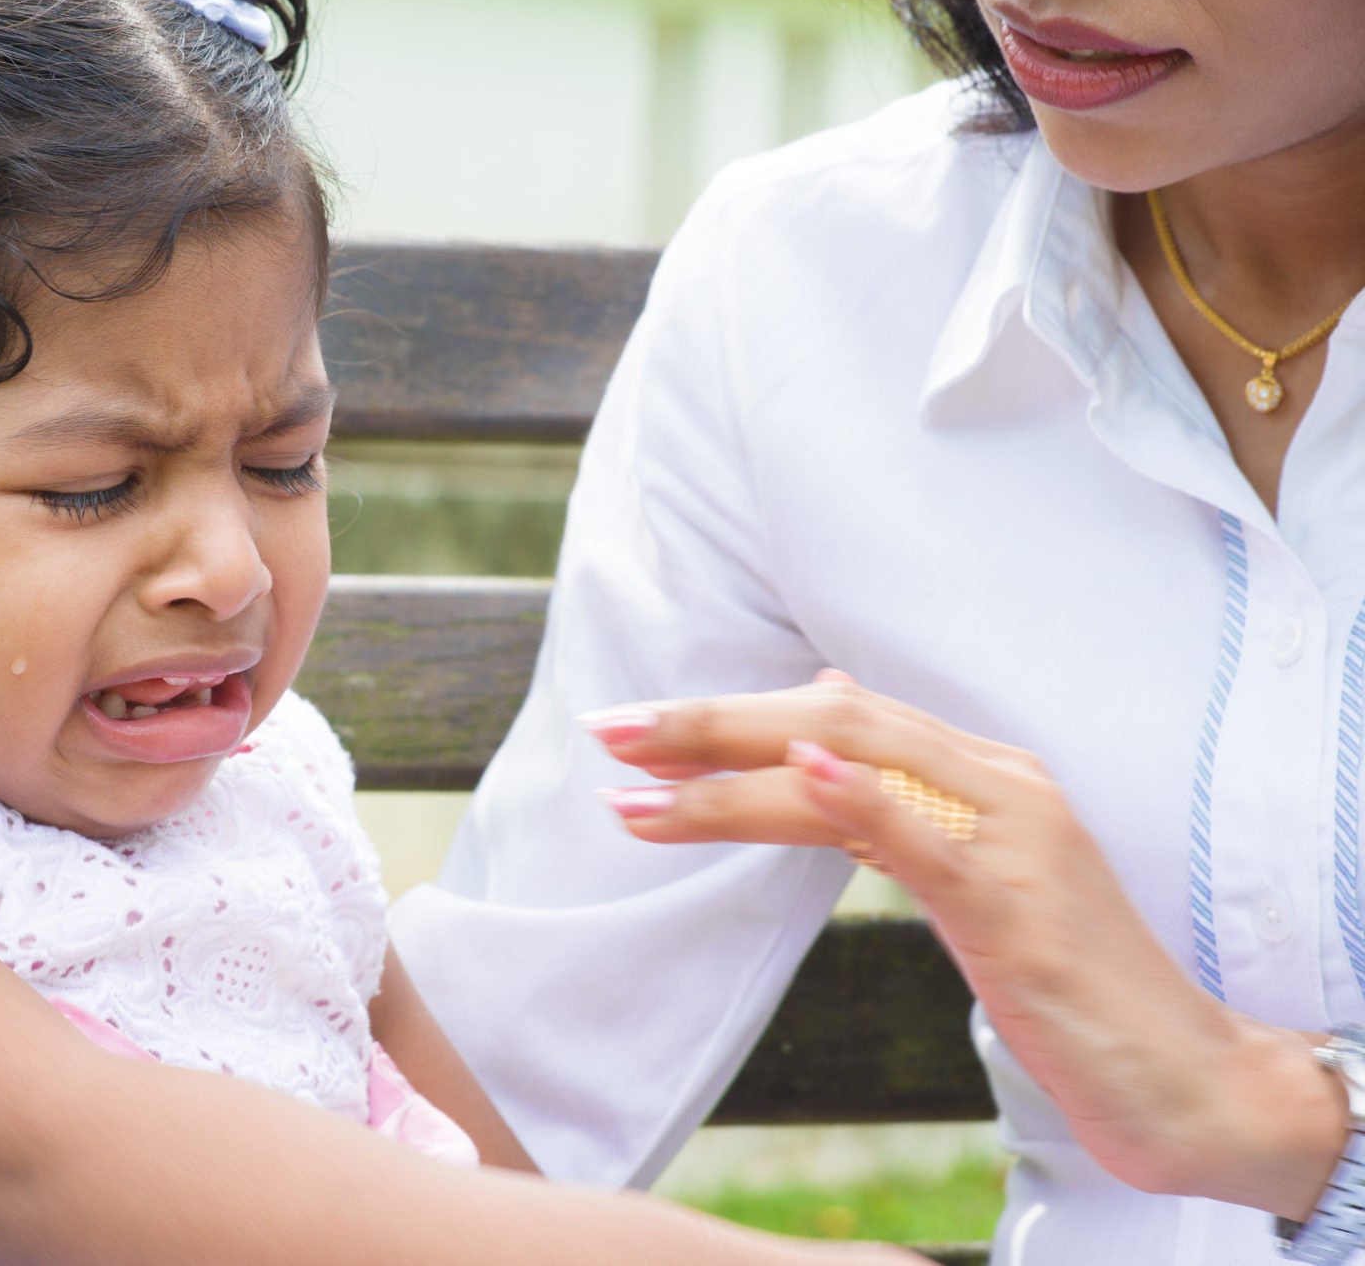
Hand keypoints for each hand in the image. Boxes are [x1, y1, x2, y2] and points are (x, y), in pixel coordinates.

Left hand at [582, 675, 1346, 1219]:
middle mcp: (1000, 782)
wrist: (1182, 1073)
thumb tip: (812, 727)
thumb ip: (896, 804)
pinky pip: (928, 834)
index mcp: (984, 771)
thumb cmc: (1067, 979)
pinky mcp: (1019, 905)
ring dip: (735, 768)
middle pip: (831, 722)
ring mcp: (1014, 837)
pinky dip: (858, 795)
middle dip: (710, 725)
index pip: (836, 716)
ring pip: (856, 765)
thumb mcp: (975, 878)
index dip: (733, 717)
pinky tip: (795, 769)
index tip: (636, 730)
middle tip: (608, 732)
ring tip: (636, 783)